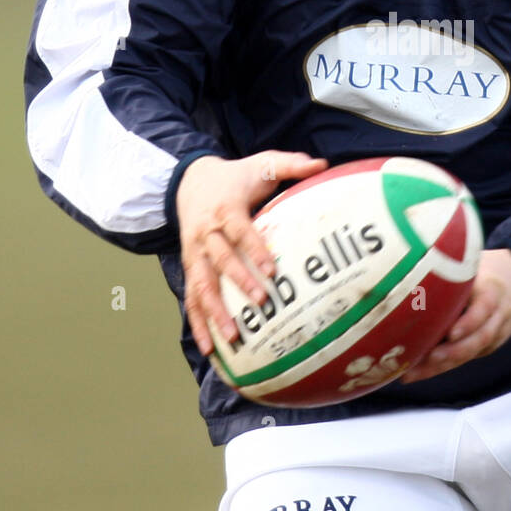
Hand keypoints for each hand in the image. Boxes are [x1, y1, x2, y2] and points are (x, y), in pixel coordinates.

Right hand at [176, 151, 327, 356]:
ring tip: (231, 338)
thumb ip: (290, 164)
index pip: (240, 231)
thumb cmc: (235, 177)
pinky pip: (190, 298)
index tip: (272, 270)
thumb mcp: (262, 164)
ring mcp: (194, 253)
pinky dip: (197, 323)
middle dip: (239, 283)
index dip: (254, 249)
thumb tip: (321, 163)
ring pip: (201, 285)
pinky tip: (208, 347)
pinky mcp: (189, 268)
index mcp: (225, 208)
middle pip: (220, 260)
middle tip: (260, 303)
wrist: (190, 181)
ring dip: (214, 312)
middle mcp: (206, 233)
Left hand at [400, 248, 510, 382]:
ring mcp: (496, 332)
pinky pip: (467, 357)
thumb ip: (452, 272)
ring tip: (412, 373)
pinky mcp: (490, 345)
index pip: (485, 307)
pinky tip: (418, 372)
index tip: (451, 333)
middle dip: (452, 352)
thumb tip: (406, 275)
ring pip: (472, 352)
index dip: (469, 322)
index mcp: (492, 289)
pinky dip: (443, 367)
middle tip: (424, 359)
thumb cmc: (484, 269)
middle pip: (480, 337)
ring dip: (442, 365)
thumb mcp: (474, 264)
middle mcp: (498, 314)